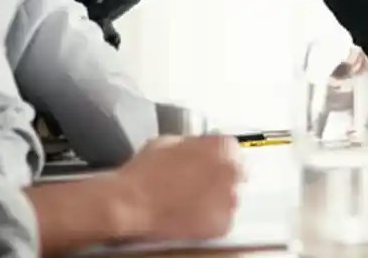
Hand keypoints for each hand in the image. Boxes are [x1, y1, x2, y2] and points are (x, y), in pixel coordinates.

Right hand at [114, 136, 243, 241]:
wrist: (131, 203)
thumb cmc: (145, 172)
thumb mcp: (171, 141)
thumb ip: (195, 144)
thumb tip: (200, 147)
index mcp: (223, 147)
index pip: (232, 150)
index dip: (217, 158)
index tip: (209, 164)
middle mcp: (232, 171)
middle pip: (236, 173)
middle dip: (220, 178)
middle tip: (198, 184)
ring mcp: (230, 199)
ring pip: (230, 197)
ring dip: (216, 198)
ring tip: (191, 201)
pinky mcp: (222, 224)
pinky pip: (223, 220)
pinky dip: (210, 219)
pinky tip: (191, 215)